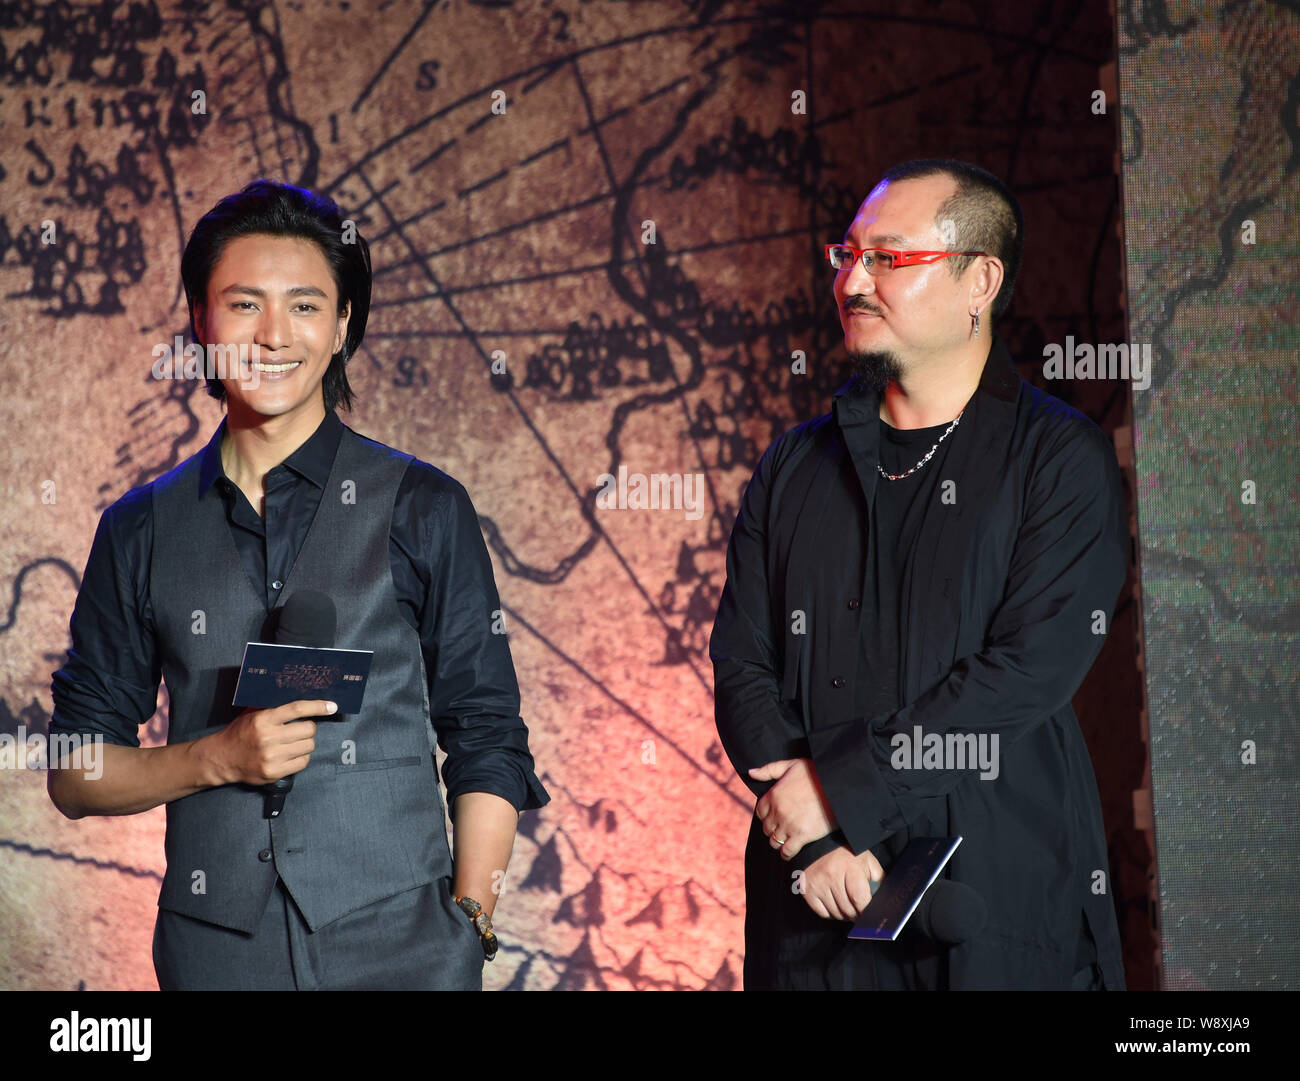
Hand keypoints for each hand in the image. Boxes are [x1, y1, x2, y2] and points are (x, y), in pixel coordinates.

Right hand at [207, 699, 334, 785]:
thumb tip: (298, 693)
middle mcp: (268, 738)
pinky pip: (303, 762)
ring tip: (294, 742)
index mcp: (263, 719)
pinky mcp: (274, 772)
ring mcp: (271, 757)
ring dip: (306, 743)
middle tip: (301, 729)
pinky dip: (302, 757)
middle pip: (308, 729)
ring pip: (308, 746)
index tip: (331, 706)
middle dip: (309, 728)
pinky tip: (292, 754)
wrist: (221, 759)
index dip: (317, 706)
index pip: (297, 709)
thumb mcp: (252, 714)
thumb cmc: (240, 733)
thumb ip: (272, 705)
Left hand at [750, 757, 836, 858]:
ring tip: (785, 840)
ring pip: (774, 841)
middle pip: (766, 828)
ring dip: (778, 842)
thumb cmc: (817, 772)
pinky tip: (788, 853)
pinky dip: (786, 854)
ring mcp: (789, 825)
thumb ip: (769, 769)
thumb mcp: (791, 764)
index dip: (766, 815)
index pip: (760, 812)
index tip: (773, 816)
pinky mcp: (802, 836)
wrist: (839, 785)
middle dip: (772, 829)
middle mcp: (778, 811)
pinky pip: (787, 851)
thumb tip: (751, 772)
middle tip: (781, 829)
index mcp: (774, 795)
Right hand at [796, 845, 884, 920]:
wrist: (821, 844)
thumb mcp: (868, 862)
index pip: (859, 899)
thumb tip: (884, 901)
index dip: (866, 911)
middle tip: (859, 913)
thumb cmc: (849, 855)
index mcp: (849, 867)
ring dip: (844, 915)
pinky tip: (835, 903)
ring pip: (836, 913)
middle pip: (847, 909)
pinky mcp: (806, 889)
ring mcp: (817, 883)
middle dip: (856, 915)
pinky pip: (822, 913)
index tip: (869, 915)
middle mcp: (831, 875)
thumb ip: (878, 880)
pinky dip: (831, 913)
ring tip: (848, 906)